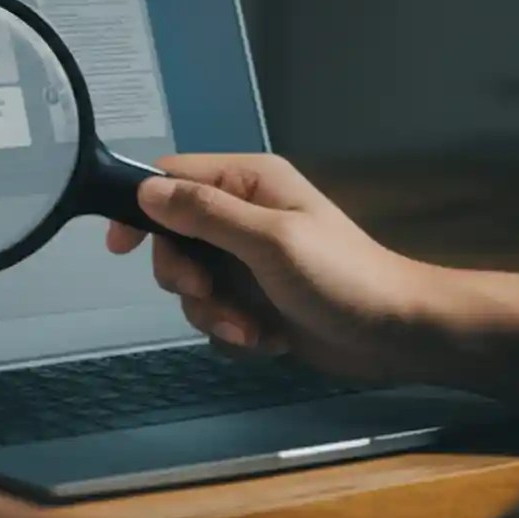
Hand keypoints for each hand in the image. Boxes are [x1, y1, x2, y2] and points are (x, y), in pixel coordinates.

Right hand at [107, 154, 431, 380]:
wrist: (396, 335)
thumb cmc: (341, 277)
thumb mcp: (270, 240)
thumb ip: (206, 214)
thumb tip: (144, 191)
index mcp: (248, 183)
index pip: (171, 179)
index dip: (140, 208)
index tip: (122, 246)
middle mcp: (241, 216)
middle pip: (171, 237)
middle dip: (184, 275)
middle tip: (206, 293)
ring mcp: (245, 260)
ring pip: (189, 283)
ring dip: (212, 312)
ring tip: (250, 329)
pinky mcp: (252, 300)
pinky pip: (212, 312)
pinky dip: (232, 330)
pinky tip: (266, 339)